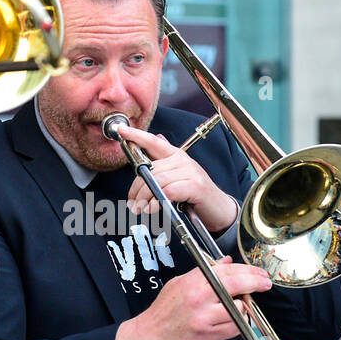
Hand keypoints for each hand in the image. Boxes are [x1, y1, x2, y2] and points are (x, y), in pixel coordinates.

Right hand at [110, 257, 271, 339]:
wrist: (149, 337)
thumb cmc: (163, 312)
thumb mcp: (179, 284)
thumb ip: (203, 272)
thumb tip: (226, 262)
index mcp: (192, 282)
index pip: (226, 270)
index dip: (247, 270)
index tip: (258, 273)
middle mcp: (199, 298)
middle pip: (236, 285)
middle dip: (255, 282)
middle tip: (264, 283)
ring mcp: (205, 318)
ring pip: (238, 308)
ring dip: (244, 307)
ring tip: (241, 305)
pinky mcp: (209, 335)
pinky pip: (234, 328)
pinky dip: (239, 323)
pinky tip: (235, 319)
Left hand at [118, 125, 238, 233]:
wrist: (219, 210)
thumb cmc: (195, 195)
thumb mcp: (178, 176)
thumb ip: (165, 162)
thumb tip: (156, 139)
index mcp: (176, 156)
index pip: (154, 142)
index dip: (137, 135)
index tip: (121, 130)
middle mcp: (183, 160)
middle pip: (150, 169)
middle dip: (137, 188)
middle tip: (132, 203)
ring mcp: (190, 172)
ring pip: (157, 181)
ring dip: (145, 197)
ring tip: (141, 209)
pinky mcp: (196, 186)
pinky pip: (169, 191)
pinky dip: (158, 201)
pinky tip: (153, 209)